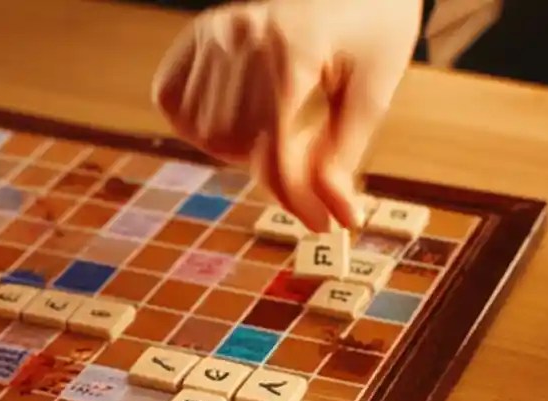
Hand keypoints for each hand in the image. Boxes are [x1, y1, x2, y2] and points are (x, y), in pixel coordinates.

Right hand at [152, 0, 422, 231]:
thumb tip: (333, 214)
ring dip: (241, 150)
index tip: (322, 223)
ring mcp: (215, 32)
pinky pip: (173, 102)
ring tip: (278, 128)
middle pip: (239, 147)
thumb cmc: (372, 31)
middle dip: (277, 171)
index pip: (275, 148)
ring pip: (205, 133)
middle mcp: (244, 36)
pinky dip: (198, 124)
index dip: (297, 197)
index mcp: (293, 49)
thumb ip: (345, 154)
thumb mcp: (375, 92)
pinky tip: (236, 118)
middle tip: (310, 162)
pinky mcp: (198, 34)